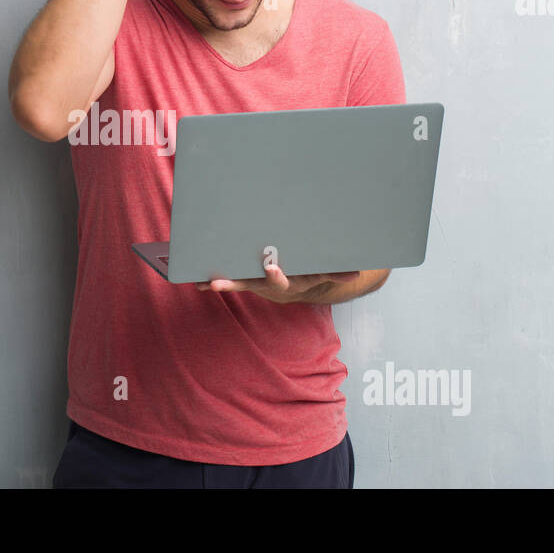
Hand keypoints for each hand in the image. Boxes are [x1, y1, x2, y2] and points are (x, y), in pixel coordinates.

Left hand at [196, 264, 361, 304]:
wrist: (300, 282)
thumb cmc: (312, 270)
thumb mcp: (324, 271)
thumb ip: (336, 272)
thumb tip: (356, 274)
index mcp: (290, 282)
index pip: (281, 281)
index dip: (276, 276)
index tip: (270, 267)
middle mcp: (271, 285)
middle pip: (254, 284)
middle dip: (235, 283)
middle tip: (219, 283)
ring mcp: (257, 284)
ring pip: (238, 283)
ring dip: (220, 283)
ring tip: (202, 282)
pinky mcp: (247, 281)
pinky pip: (229, 281)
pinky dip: (213, 282)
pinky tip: (197, 281)